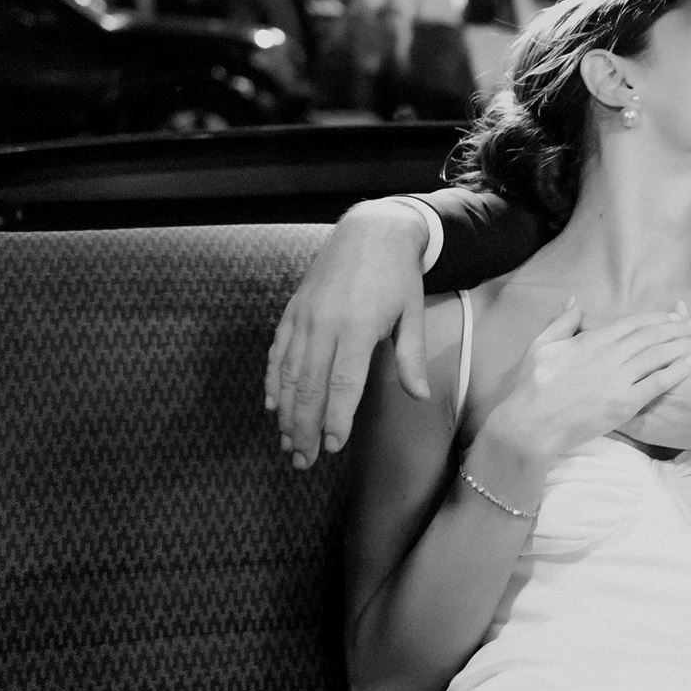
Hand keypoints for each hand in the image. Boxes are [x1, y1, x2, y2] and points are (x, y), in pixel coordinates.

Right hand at [267, 199, 429, 465]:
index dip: (335, 419)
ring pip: (289, 374)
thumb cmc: (397, 275)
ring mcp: (304, 317)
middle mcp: (324, 324)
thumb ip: (411, 357)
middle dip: (304, 427)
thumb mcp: (413, 313)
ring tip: (287, 443)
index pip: (342, 384)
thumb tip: (419, 397)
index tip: (332, 447)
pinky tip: (271, 406)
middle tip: (303, 461)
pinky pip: (277, 352)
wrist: (369, 230)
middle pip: (309, 386)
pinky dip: (272, 381)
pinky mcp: (292, 311)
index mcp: (358, 327)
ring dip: (286, 412)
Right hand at [480, 302, 690, 463]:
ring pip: (658, 356)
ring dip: (682, 345)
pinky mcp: (623, 404)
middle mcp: (608, 356)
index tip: (673, 317)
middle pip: (650, 336)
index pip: (632, 323)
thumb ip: (562, 322)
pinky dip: (677, 371)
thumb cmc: (530, 387)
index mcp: (590, 340)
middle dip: (677, 328)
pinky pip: (657, 383)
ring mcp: (617, 380)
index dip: (656, 318)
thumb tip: (574, 300)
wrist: (529, 425)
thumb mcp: (541, 346)